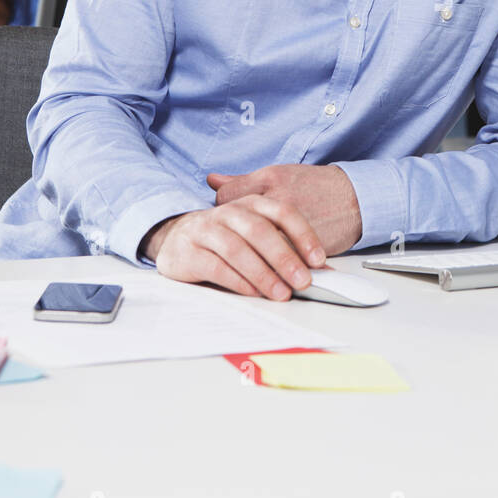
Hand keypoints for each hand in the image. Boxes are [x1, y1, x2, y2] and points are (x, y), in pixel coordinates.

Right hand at [141, 195, 327, 298]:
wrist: (174, 238)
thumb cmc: (224, 238)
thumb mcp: (254, 234)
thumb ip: (285, 245)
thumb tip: (323, 269)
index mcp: (250, 203)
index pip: (281, 212)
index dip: (303, 235)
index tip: (319, 260)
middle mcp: (228, 212)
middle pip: (260, 231)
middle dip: (284, 258)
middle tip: (303, 281)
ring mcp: (205, 230)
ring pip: (237, 249)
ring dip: (263, 274)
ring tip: (281, 293)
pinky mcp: (187, 252)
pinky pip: (216, 267)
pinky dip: (237, 281)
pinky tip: (253, 294)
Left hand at [206, 163, 361, 256]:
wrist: (355, 198)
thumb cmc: (315, 186)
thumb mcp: (279, 174)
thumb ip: (243, 181)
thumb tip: (212, 181)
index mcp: (269, 180)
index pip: (227, 196)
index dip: (222, 210)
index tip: (224, 220)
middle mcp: (279, 200)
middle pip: (241, 225)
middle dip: (233, 238)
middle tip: (230, 250)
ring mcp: (293, 224)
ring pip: (262, 247)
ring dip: (254, 262)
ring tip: (247, 267)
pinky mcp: (307, 245)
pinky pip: (286, 261)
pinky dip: (277, 270)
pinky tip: (271, 276)